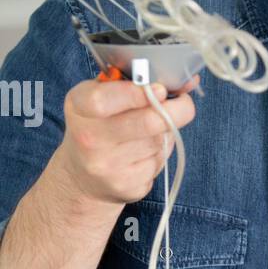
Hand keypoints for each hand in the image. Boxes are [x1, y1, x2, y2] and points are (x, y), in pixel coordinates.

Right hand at [55, 74, 199, 205]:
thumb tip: (187, 81)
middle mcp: (89, 138)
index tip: (160, 89)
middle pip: (148, 122)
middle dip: (176, 110)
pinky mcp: (126, 186)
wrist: (83, 178)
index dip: (136, 94)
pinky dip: (159, 155)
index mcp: (79, 106)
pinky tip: (141, 156)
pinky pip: (159, 163)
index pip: (103, 100)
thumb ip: (137, 83)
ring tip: (147, 134)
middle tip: (183, 104)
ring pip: (159, 142)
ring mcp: (107, 166)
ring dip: (164, 134)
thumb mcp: (103, 96)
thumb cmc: (100, 126)